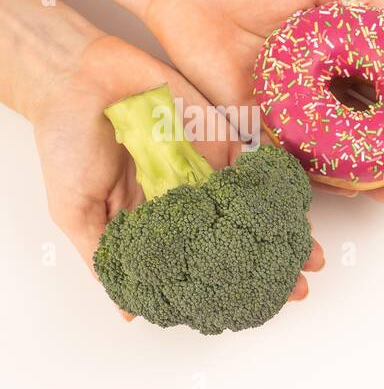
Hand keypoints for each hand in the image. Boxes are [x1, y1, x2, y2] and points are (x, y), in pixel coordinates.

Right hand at [29, 36, 323, 314]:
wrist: (79, 76)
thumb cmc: (67, 143)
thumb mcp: (75, 210)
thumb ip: (104, 255)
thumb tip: (129, 312)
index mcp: (156, 225)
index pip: (200, 265)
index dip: (229, 287)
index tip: (257, 310)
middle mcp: (188, 204)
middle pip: (237, 241)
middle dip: (270, 265)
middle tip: (301, 288)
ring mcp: (207, 174)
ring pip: (255, 210)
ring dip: (284, 232)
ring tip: (311, 256)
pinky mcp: (220, 142)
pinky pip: (256, 169)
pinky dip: (278, 190)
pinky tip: (297, 212)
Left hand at [144, 0, 383, 205]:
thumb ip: (354, 1)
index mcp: (341, 58)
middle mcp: (323, 91)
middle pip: (379, 134)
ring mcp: (295, 114)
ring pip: (347, 157)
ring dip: (381, 180)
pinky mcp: (260, 128)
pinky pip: (296, 162)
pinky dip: (326, 180)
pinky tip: (357, 191)